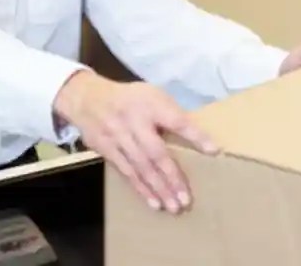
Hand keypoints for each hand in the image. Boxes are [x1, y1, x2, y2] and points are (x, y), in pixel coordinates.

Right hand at [54, 71, 213, 214]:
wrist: (87, 98)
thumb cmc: (130, 98)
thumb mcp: (152, 94)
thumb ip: (170, 113)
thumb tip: (197, 138)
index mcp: (150, 103)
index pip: (176, 120)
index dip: (195, 135)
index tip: (213, 150)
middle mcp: (133, 121)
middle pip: (156, 152)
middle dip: (172, 177)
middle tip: (186, 198)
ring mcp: (117, 137)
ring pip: (140, 168)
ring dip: (158, 189)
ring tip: (174, 206)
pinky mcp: (106, 150)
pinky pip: (126, 173)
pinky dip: (141, 189)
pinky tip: (154, 203)